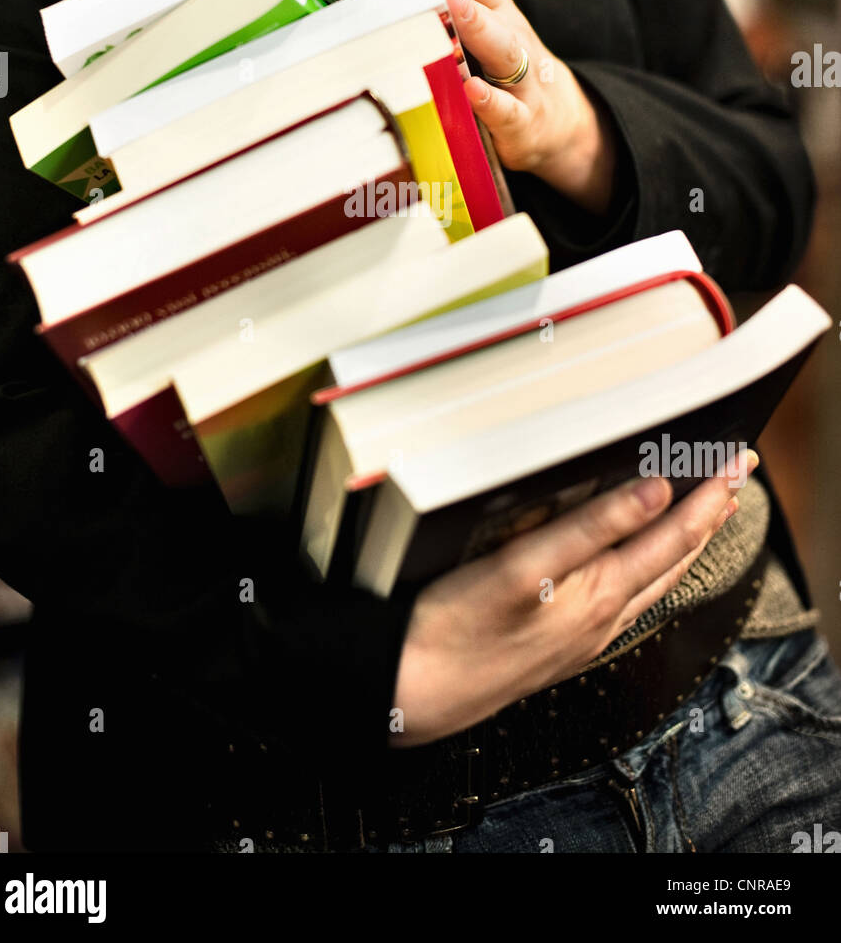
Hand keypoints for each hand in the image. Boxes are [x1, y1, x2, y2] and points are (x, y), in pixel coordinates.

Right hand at [391, 450, 757, 747]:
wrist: (415, 691)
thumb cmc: (457, 626)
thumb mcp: (524, 565)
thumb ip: (593, 527)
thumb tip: (655, 493)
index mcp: (600, 593)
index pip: (673, 534)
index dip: (707, 495)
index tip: (734, 462)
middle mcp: (603, 618)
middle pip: (674, 558)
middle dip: (709, 515)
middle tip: (737, 476)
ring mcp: (586, 636)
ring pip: (655, 584)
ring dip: (686, 544)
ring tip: (708, 516)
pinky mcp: (564, 648)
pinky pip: (630, 605)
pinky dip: (654, 574)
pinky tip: (646, 572)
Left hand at [410, 0, 617, 214]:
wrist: (561, 123)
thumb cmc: (506, 74)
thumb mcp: (486, 39)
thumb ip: (447, 17)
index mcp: (499, 15)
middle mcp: (513, 39)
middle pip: (489, 9)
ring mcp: (523, 80)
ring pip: (504, 52)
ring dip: (479, 28)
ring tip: (454, 7)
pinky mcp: (524, 121)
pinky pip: (507, 108)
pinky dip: (490, 100)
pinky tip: (471, 90)